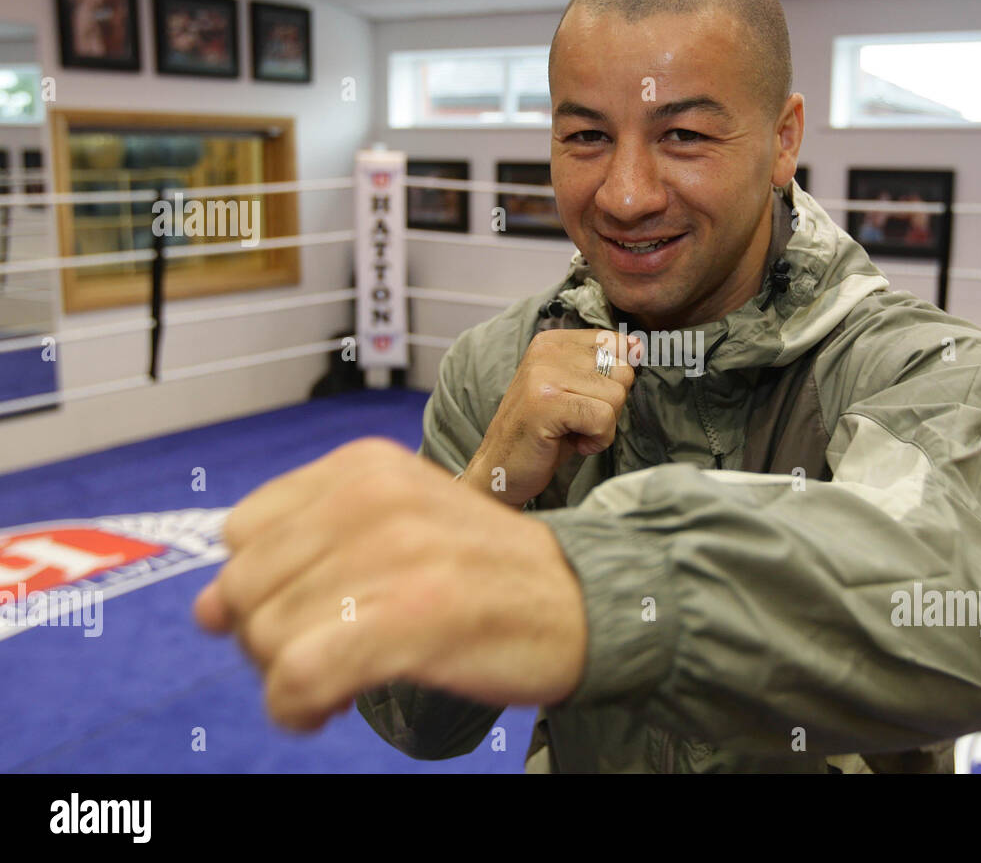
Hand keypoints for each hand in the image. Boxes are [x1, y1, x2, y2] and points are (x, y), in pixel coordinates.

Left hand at [192, 437, 587, 730]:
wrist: (583, 601)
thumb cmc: (483, 573)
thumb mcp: (394, 531)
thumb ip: (298, 555)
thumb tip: (203, 609)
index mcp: (363, 466)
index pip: (241, 533)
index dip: (264, 584)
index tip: (317, 607)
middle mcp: (372, 498)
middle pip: (244, 589)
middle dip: (273, 637)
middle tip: (335, 648)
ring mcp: (396, 555)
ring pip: (267, 639)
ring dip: (293, 677)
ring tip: (348, 672)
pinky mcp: (415, 618)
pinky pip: (299, 678)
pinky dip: (300, 707)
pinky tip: (333, 705)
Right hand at [462, 329, 639, 506]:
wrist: (500, 469)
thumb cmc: (542, 432)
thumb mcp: (573, 389)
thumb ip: (602, 365)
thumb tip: (638, 346)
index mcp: (553, 340)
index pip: (616, 343)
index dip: (614, 381)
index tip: (585, 399)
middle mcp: (547, 350)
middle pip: (622, 371)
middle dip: (610, 405)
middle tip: (577, 421)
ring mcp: (544, 374)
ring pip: (616, 396)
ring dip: (603, 425)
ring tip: (572, 431)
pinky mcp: (547, 402)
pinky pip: (603, 418)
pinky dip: (596, 440)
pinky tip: (572, 443)